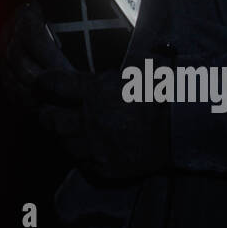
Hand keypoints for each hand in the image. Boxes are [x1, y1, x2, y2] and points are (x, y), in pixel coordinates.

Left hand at [0, 1, 170, 178]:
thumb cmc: (161, 92)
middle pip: (49, 119)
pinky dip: (82, 154)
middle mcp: (89, 121)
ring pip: (63, 142)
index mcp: (95, 92)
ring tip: (72, 129)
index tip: (43, 83)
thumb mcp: (135, 68)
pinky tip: (89, 147)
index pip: (52, 85)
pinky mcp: (104, 168)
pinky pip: (81, 162)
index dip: (44, 83)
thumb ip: (109, 69)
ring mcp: (96, 147)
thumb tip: (92, 58)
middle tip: (53, 109)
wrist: (183, 129)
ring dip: (64, 135)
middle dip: (48, 113)